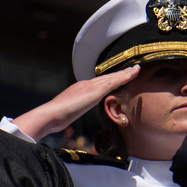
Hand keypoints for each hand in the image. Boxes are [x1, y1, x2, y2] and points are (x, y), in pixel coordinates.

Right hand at [10, 65, 140, 139]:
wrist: (50, 115)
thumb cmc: (54, 117)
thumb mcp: (65, 112)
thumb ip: (69, 111)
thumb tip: (67, 115)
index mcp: (79, 88)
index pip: (98, 82)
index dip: (110, 79)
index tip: (119, 76)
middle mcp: (86, 84)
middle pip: (107, 77)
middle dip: (120, 73)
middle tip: (133, 68)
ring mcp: (90, 86)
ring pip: (112, 77)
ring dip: (125, 73)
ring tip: (136, 68)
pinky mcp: (95, 91)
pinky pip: (113, 82)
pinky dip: (124, 77)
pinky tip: (133, 73)